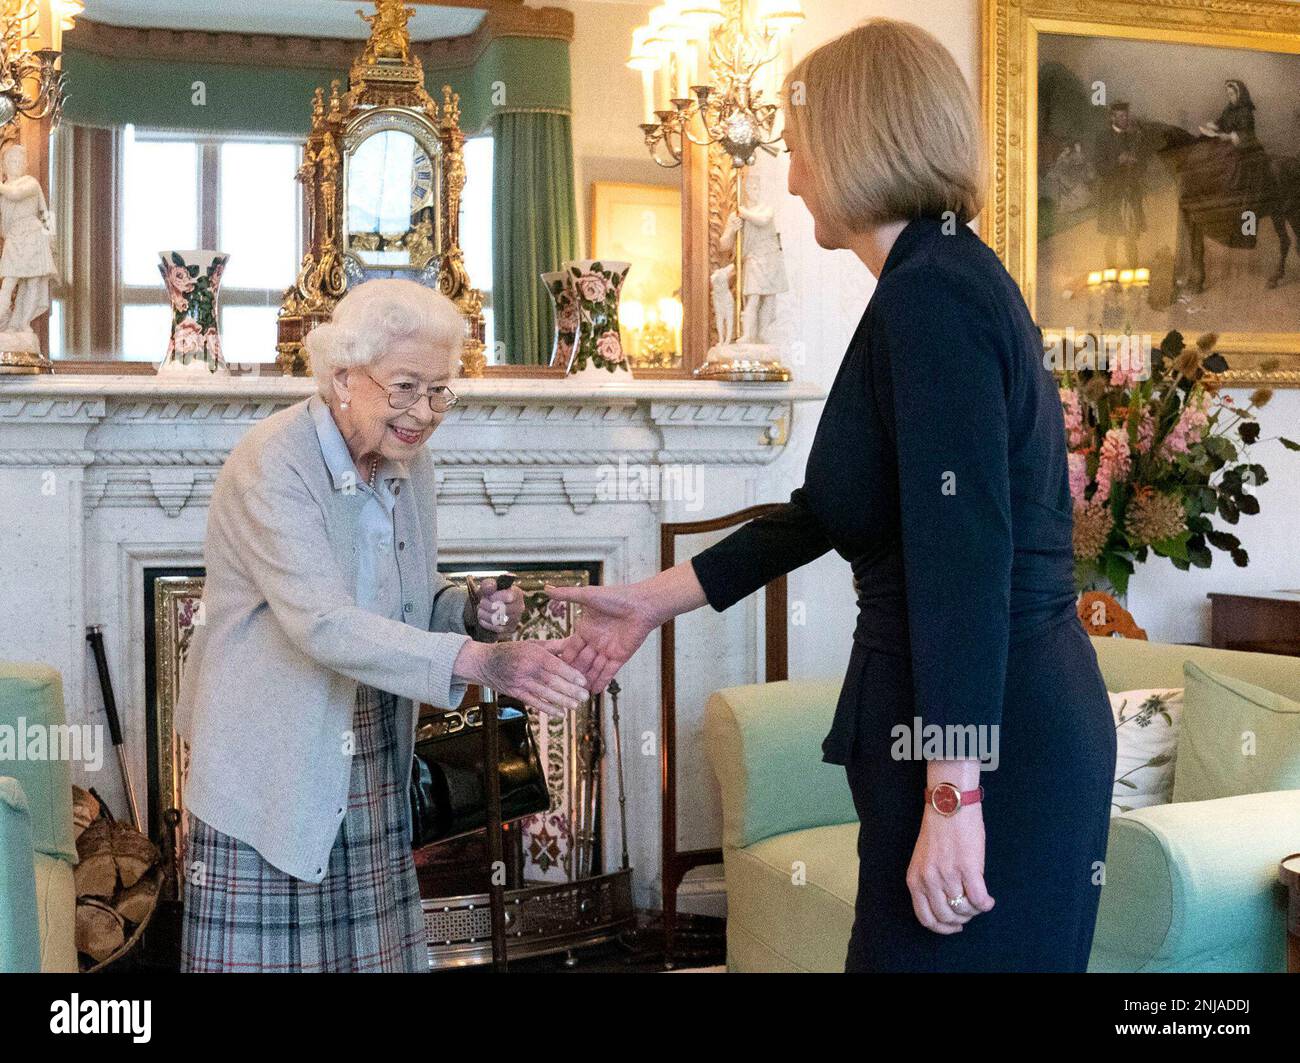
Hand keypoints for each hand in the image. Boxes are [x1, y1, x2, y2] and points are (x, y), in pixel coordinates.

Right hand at [453, 638, 587, 717]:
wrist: (485, 663)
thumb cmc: (513, 651)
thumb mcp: (532, 644)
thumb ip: (554, 646)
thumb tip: (574, 643)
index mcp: (533, 654)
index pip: (555, 665)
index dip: (570, 674)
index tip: (583, 681)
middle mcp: (527, 669)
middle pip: (552, 682)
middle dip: (570, 690)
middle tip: (585, 696)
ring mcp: (520, 683)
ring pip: (544, 694)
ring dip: (562, 701)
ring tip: (576, 706)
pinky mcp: (516, 693)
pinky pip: (534, 702)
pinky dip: (547, 709)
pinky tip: (560, 713)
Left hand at [469, 577, 523, 636]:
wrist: (489, 609)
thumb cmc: (490, 596)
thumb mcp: (487, 587)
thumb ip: (488, 584)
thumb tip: (491, 587)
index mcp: (517, 594)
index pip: (509, 597)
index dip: (495, 597)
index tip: (488, 596)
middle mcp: (520, 607)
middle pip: (502, 609)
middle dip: (487, 606)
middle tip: (481, 603)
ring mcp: (516, 620)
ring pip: (498, 620)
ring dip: (484, 615)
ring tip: (480, 610)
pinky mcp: (509, 629)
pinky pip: (496, 629)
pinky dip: (486, 623)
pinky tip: (482, 618)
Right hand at [543, 583, 659, 693]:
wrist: (642, 605)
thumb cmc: (616, 597)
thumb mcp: (588, 596)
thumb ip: (567, 595)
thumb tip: (546, 589)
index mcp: (585, 629)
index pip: (570, 647)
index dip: (562, 658)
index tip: (550, 669)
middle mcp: (595, 641)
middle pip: (581, 661)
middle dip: (571, 673)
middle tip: (559, 687)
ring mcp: (607, 650)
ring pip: (593, 669)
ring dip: (585, 681)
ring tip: (574, 694)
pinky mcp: (620, 656)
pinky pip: (608, 672)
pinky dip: (601, 682)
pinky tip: (592, 692)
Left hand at [906, 801, 994, 934]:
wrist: (948, 806)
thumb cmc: (938, 831)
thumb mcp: (923, 861)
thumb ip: (929, 883)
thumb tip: (947, 906)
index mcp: (915, 880)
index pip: (926, 918)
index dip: (942, 928)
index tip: (954, 926)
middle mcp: (929, 880)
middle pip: (947, 917)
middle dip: (962, 919)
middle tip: (970, 910)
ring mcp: (947, 875)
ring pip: (964, 910)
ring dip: (974, 910)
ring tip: (979, 901)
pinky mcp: (967, 868)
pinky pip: (979, 900)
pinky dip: (986, 904)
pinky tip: (989, 899)